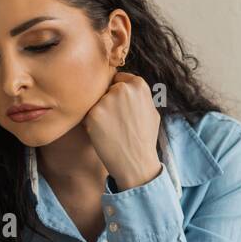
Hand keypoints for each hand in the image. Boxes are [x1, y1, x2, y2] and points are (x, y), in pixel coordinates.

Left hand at [82, 72, 162, 189]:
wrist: (136, 164)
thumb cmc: (145, 140)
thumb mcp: (152, 112)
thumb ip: (140, 96)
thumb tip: (128, 85)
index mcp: (139, 85)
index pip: (119, 78)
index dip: (117, 93)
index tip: (120, 107)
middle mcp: (123, 89)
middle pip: (106, 88)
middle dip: (107, 100)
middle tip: (115, 121)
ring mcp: (107, 100)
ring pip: (96, 101)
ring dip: (99, 112)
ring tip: (111, 129)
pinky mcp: (93, 113)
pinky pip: (88, 113)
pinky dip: (91, 123)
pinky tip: (103, 134)